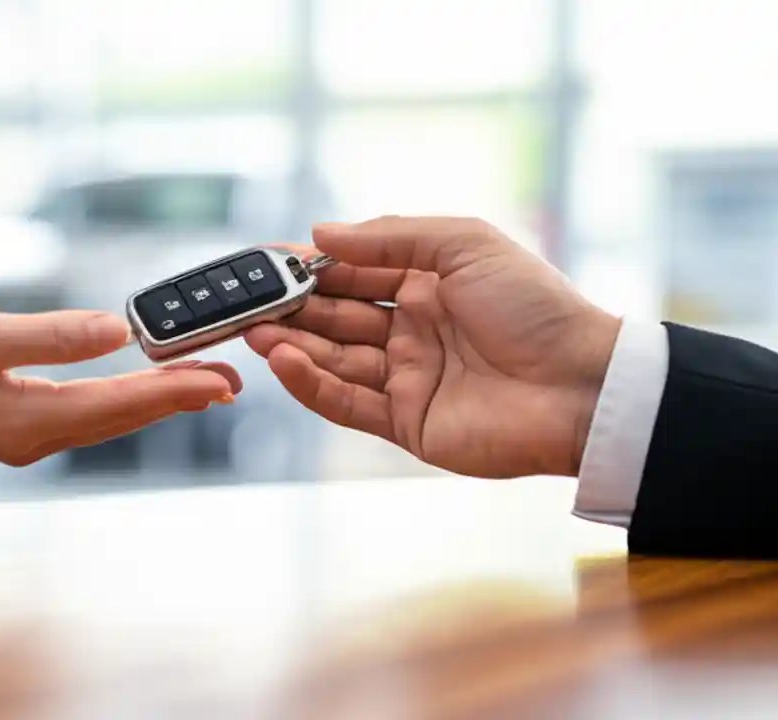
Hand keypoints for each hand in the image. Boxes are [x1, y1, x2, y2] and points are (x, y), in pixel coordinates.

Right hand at [0, 304, 239, 464]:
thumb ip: (50, 336)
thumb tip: (117, 332)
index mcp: (29, 420)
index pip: (120, 405)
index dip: (175, 391)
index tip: (222, 380)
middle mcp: (35, 438)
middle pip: (123, 418)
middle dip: (178, 397)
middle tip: (231, 379)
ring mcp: (25, 436)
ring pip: (107, 418)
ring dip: (153, 400)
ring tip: (201, 383)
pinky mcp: (15, 422)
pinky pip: (84, 413)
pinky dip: (120, 398)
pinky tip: (136, 386)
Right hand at [246, 217, 619, 477]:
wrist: (584, 387)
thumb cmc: (536, 308)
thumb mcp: (466, 245)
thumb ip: (391, 238)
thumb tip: (322, 234)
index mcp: (428, 286)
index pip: (353, 275)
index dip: (310, 268)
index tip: (267, 262)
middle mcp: (413, 332)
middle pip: (335, 318)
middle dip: (291, 308)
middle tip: (245, 301)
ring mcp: (408, 379)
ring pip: (334, 360)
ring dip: (292, 345)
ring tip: (253, 331)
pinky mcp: (408, 423)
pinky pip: (348, 403)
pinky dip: (312, 384)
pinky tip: (285, 362)